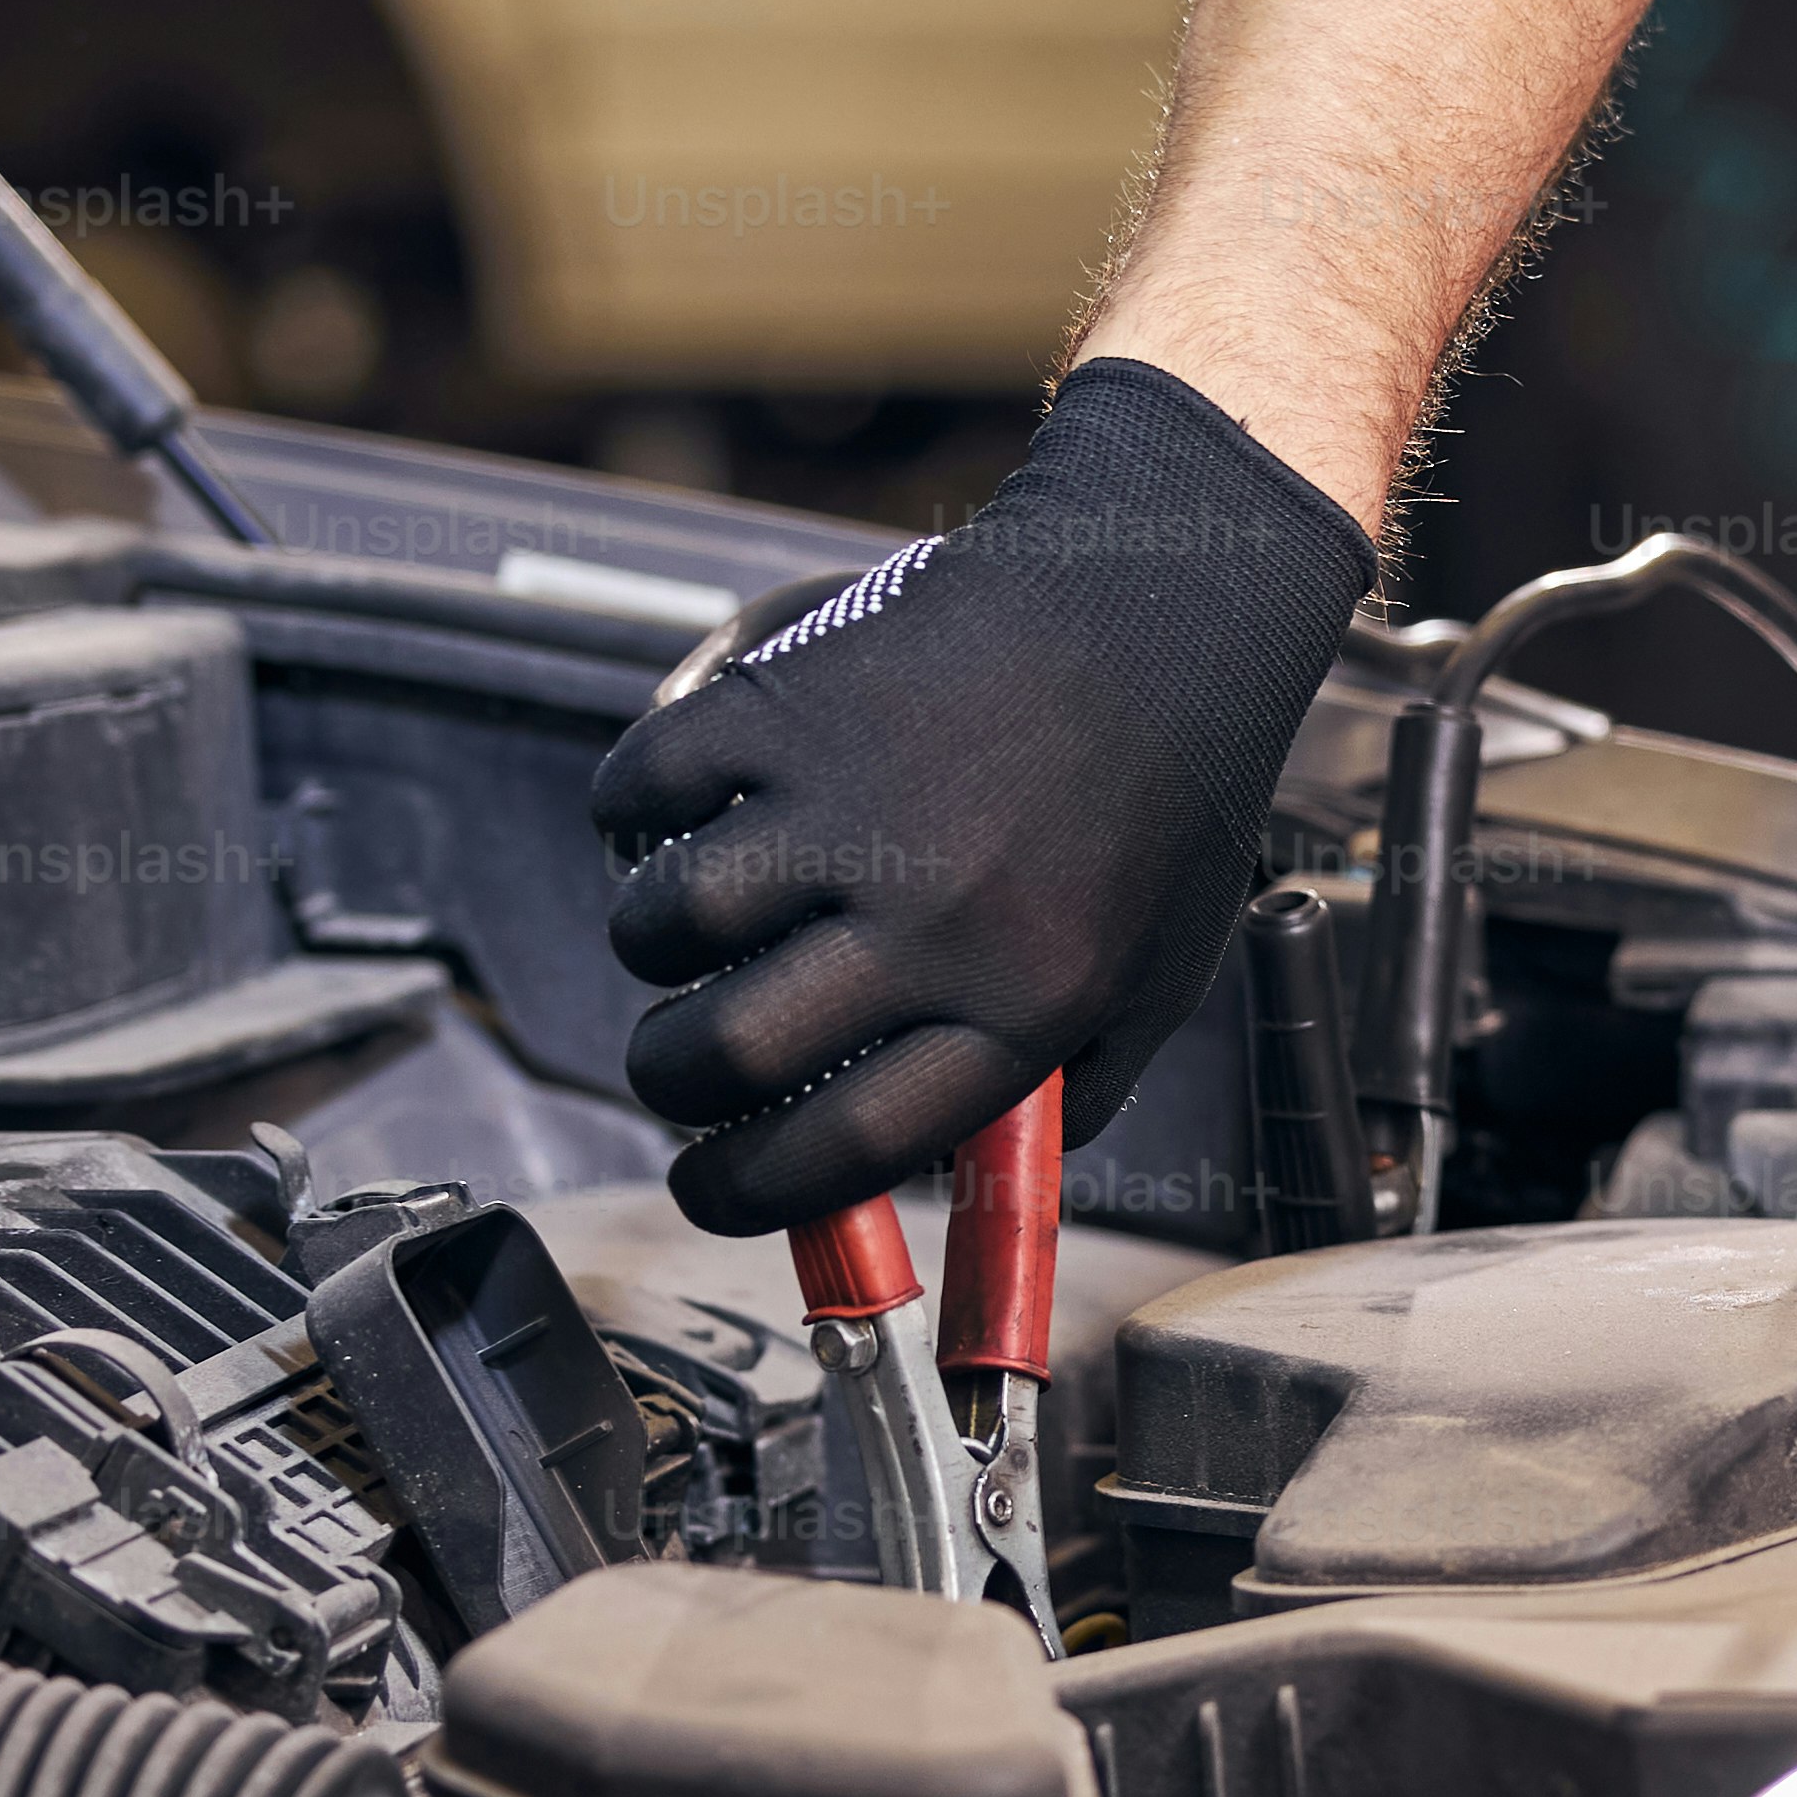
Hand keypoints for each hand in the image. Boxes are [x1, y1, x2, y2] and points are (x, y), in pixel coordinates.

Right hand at [590, 358, 1381, 1234]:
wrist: (1164, 602)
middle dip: (670, 1084)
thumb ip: (1063, 1091)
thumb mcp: (1156, 980)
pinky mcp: (797, 702)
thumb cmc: (1163, 797)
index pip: (845, 1147)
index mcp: (1024, 1002)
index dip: (741, 1193)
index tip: (702, 1188)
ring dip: (649, 948)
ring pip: (666, 925)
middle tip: (681, 1064)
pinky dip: (633, 812)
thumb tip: (938, 1175)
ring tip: (687, 931)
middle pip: (726, 1054)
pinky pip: (646, 786)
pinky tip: (677, 816)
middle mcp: (935, 915)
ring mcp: (856, 801)